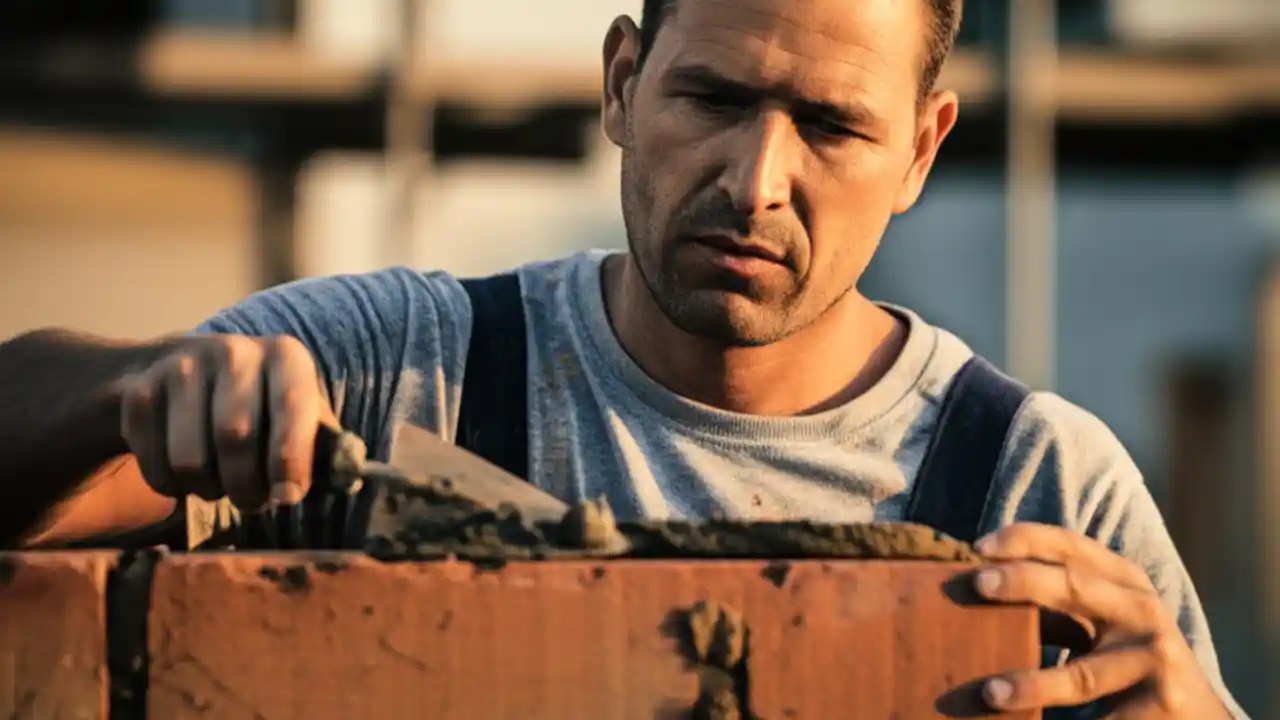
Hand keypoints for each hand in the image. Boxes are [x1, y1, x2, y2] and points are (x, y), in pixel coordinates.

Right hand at [115, 334, 337, 510]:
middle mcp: (233, 351)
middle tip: (254, 501)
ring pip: (190, 459)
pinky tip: (186, 473)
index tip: (288, 497)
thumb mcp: (301, 416)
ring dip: (208, 489)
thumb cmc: (262, 409)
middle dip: (247, 486)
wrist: (184, 378)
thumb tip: (348, 475)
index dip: (290, 458)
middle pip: (235, 437)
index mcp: (284, 356)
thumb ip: (327, 447)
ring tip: (221, 482)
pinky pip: (155, 465)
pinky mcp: (139, 392)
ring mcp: (180, 367)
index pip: (290, 407)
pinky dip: (171, 486)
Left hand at [973, 523, 1228, 717]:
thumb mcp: (1102, 619)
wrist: (1198, 714)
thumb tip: (979, 588)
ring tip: (991, 693)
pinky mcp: (1162, 705)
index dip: (1025, 539)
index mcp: (1123, 580)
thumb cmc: (1128, 658)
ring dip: (1033, 685)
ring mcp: (1155, 658)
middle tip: (976, 584)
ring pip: (1082, 675)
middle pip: (1075, 587)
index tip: (979, 547)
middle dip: (1022, 581)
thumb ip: (1058, 601)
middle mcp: (1142, 609)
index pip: (1071, 545)